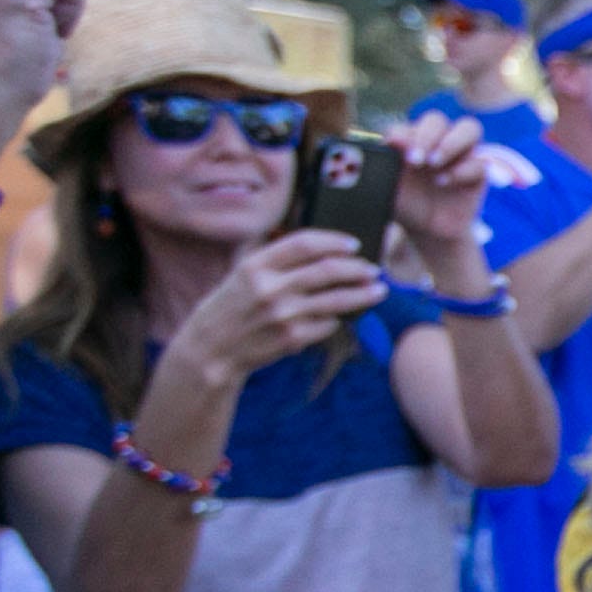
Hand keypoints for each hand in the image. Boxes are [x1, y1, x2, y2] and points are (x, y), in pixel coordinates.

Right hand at [164, 227, 386, 386]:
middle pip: (327, 271)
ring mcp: (282, 315)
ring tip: (379, 290)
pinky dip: (339, 318)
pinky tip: (347, 315)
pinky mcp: (292, 339)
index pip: (304, 244)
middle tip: (373, 269)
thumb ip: (274, 258)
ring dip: (363, 294)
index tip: (354, 244)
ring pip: (335, 300)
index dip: (334, 241)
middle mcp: (269, 288)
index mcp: (255, 265)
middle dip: (357, 269)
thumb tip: (320, 245)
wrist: (212, 349)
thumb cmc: (231, 306)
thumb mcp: (241, 272)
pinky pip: (328, 325)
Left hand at [387, 113, 496, 279]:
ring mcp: (461, 155)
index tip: (395, 150)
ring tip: (435, 163)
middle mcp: (437, 142)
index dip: (403, 135)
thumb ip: (388, 165)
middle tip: (415, 161)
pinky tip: (444, 183)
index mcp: (412, 141)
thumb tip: (391, 142)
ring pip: (469, 128)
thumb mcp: (390, 188)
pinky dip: (462, 171)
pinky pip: (479, 162)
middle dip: (426, 136)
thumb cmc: (406, 205)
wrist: (428, 231)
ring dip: (450, 143)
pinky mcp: (479, 173)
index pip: (407, 127)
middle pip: (436, 120)